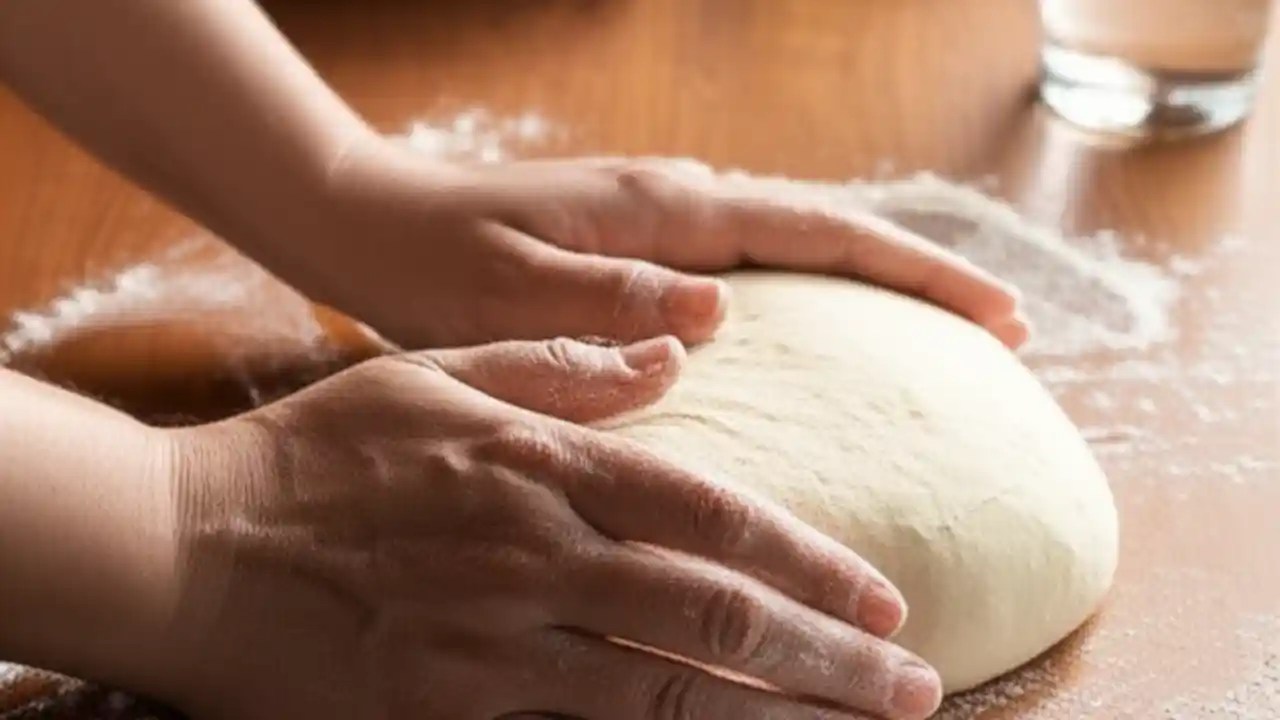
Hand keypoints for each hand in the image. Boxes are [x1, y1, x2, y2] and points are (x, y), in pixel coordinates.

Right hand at [161, 336, 941, 719]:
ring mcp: (493, 642)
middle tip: (911, 683)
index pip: (710, 513)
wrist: (186, 549)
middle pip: (713, 610)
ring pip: (666, 691)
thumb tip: (674, 352)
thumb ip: (559, 366)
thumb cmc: (311, 455)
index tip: (879, 595)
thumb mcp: (432, 373)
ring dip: (773, 713)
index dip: (807, 559)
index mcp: (538, 463)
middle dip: (827, 653)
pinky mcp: (447, 709)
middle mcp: (535, 553)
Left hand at [274, 137, 1026, 349]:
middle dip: (921, 274)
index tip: (998, 314)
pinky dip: (813, 286)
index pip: (820, 234)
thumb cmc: (427, 262)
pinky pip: (754, 261)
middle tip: (1006, 328)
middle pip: (830, 231)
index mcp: (662, 211)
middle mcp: (677, 202)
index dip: (915, 275)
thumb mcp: (504, 293)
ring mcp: (662, 219)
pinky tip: (829, 325)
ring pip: (798, 243)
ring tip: (945, 330)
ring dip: (876, 280)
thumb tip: (716, 313)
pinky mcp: (641, 242)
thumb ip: (606, 301)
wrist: (368, 220)